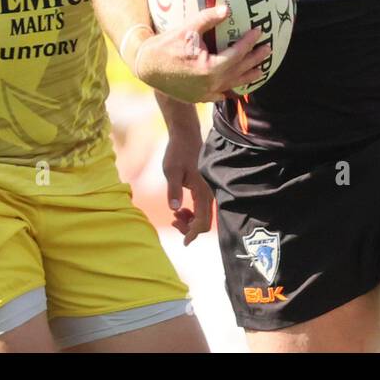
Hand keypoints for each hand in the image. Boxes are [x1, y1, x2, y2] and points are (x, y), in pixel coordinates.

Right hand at [135, 4, 268, 102]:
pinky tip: (238, 86)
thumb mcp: (186, 29)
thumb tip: (227, 9)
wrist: (146, 67)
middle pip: (239, 70)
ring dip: (248, 76)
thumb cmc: (165, 45)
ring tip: (261, 69)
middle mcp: (210, 84)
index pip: (237, 53)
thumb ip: (208, 19)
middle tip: (268, 49)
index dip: (249, 42)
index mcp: (209, 68)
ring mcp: (205, 93)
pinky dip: (232, 88)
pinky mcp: (199, 98)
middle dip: (255, 59)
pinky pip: (221, 94)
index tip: (259, 31)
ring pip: (233, 85)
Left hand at [161, 122, 212, 245]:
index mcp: (202, 191)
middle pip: (205, 223)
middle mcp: (209, 193)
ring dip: (191, 221)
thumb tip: (174, 209)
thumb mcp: (171, 171)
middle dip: (190, 228)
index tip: (184, 243)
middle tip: (173, 221)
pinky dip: (193, 213)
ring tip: (175, 215)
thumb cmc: (178, 152)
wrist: (186, 136)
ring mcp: (209, 191)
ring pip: (204, 216)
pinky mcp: (205, 188)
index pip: (202, 222)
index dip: (193, 234)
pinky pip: (203, 208)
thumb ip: (173, 190)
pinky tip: (180, 209)